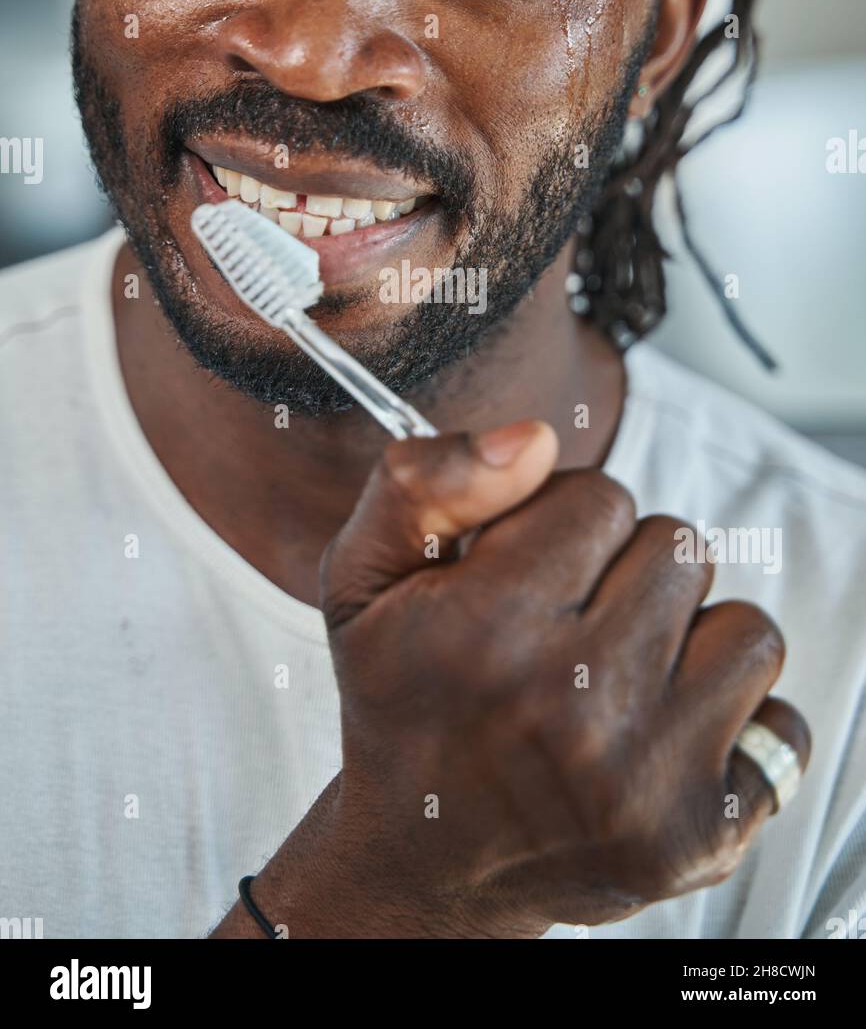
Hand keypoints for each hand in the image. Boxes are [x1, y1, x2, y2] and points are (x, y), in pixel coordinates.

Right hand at [317, 419, 810, 937]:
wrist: (427, 861)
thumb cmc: (405, 706)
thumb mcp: (363, 581)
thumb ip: (422, 482)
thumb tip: (534, 438)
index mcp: (486, 630)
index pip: (601, 497)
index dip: (565, 528)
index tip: (532, 575)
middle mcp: (573, 704)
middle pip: (678, 549)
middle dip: (629, 575)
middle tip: (575, 630)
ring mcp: (646, 775)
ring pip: (742, 628)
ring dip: (690, 641)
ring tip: (624, 680)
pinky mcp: (702, 832)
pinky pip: (782, 719)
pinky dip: (737, 721)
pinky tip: (667, 736)